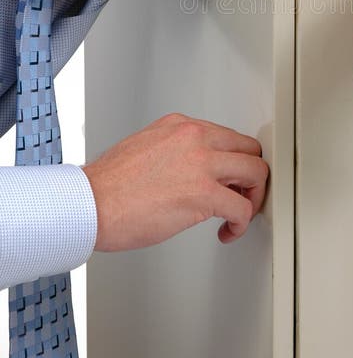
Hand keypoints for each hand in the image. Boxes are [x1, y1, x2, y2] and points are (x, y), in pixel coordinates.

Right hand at [83, 114, 268, 249]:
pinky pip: (242, 208)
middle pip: (249, 149)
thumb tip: (192, 168)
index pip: (227, 136)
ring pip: (256, 172)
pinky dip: (241, 223)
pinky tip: (228, 230)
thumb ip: (175, 150)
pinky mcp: (204, 193)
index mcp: (181, 126)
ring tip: (240, 213)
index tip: (230, 178)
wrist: (90, 204)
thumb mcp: (146, 146)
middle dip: (251, 176)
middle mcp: (195, 137)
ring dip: (253, 197)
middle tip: (242, 195)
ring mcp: (202, 163)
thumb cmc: (109, 185)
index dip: (233, 161)